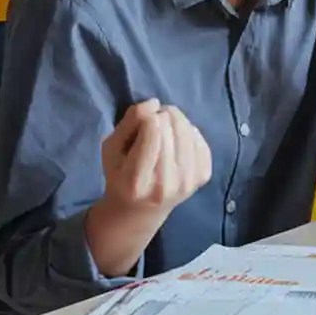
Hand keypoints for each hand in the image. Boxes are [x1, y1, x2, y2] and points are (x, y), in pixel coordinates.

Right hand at [99, 99, 211, 220]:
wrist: (141, 210)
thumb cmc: (120, 175)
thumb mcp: (111, 149)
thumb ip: (128, 123)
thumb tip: (153, 104)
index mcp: (137, 180)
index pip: (153, 131)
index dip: (147, 115)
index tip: (141, 119)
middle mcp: (166, 184)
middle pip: (171, 127)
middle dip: (161, 117)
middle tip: (152, 126)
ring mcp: (189, 182)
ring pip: (188, 129)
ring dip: (176, 121)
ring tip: (164, 130)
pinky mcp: (204, 176)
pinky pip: (200, 138)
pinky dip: (189, 132)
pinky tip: (177, 140)